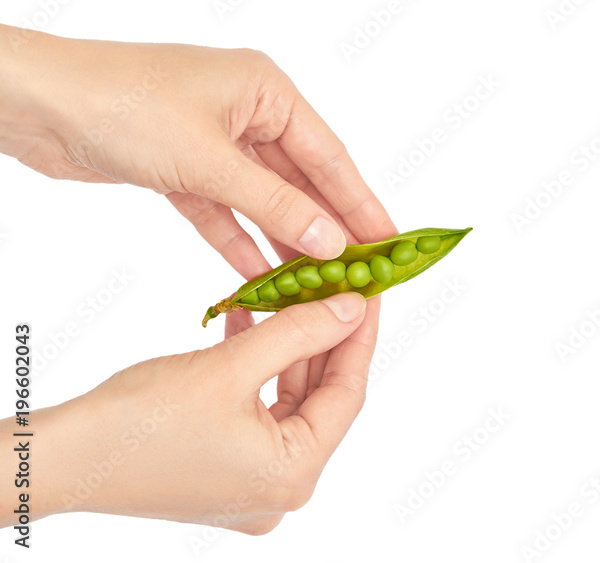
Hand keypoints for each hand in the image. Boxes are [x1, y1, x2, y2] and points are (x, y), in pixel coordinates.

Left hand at [0, 24, 393, 276]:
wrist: (34, 103)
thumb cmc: (122, 106)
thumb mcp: (211, 161)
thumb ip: (276, 205)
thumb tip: (332, 243)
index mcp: (266, 91)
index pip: (329, 156)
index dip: (361, 203)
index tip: (389, 243)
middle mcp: (245, 112)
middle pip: (300, 181)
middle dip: (326, 229)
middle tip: (358, 273)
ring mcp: (212, 140)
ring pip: (262, 201)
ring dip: (285, 242)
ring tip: (316, 285)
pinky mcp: (180, 168)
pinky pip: (222, 211)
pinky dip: (238, 242)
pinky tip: (261, 277)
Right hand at [1, 290, 378, 533]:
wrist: (62, 458)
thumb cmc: (139, 421)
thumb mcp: (231, 367)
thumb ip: (298, 333)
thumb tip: (350, 307)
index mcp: (293, 475)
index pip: (347, 395)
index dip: (358, 337)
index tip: (370, 291)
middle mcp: (281, 490)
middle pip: (319, 399)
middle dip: (324, 338)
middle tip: (336, 285)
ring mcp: (253, 485)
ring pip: (288, 401)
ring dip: (287, 347)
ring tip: (292, 293)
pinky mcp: (226, 472)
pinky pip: (259, 413)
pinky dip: (257, 370)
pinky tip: (251, 321)